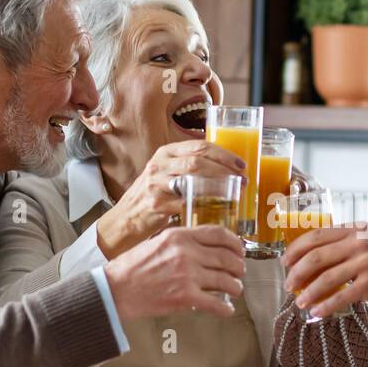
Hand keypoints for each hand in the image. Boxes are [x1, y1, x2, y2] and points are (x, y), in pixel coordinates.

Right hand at [93, 140, 245, 257]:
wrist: (124, 220)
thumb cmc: (152, 198)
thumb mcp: (167, 175)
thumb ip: (189, 169)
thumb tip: (227, 170)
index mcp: (166, 153)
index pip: (199, 146)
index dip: (224, 154)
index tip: (242, 164)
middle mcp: (160, 165)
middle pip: (199, 160)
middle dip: (226, 169)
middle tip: (243, 180)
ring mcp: (156, 184)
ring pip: (194, 179)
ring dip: (219, 186)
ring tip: (236, 192)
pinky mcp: (156, 205)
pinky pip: (186, 202)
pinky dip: (205, 205)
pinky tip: (218, 208)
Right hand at [105, 225, 244, 318]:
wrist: (115, 289)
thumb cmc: (132, 267)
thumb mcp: (157, 242)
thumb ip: (181, 242)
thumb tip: (204, 249)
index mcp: (179, 236)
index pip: (218, 234)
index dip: (234, 242)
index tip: (239, 249)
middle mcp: (186, 253)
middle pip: (226, 257)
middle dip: (238, 266)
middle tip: (239, 271)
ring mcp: (187, 275)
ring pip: (225, 280)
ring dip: (235, 286)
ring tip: (235, 289)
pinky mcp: (185, 297)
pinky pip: (215, 304)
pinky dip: (225, 308)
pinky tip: (227, 309)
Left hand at [283, 223, 367, 318]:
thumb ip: (345, 248)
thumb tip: (308, 264)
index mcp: (357, 229)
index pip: (317, 235)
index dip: (296, 249)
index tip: (285, 262)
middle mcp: (360, 241)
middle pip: (316, 256)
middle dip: (296, 272)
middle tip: (287, 285)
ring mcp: (366, 261)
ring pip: (325, 278)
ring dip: (307, 293)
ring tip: (299, 302)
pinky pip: (340, 296)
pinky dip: (324, 306)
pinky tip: (316, 313)